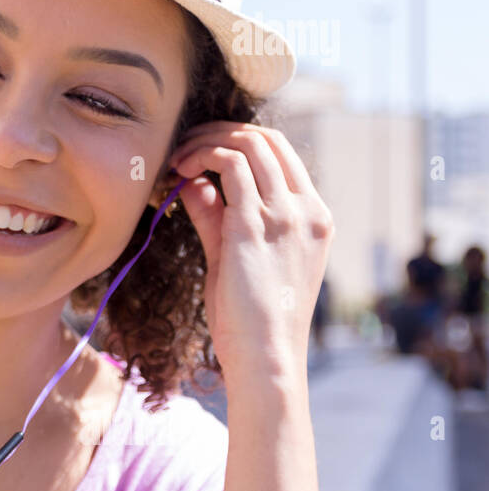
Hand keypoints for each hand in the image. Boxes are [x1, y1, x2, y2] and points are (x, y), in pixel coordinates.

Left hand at [167, 122, 334, 390]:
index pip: (281, 154)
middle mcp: (307, 210)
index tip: (201, 150)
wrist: (264, 357)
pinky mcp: (255, 224)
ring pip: (248, 143)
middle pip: (267, 139)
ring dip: (206, 141)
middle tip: (184, 145)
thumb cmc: (248, 318)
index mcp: (314, 217)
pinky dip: (201, 157)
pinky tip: (178, 173)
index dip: (239, 140)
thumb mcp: (234, 256)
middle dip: (220, 132)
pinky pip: (229, 164)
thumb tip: (194, 182)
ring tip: (176, 158)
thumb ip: (218, 215)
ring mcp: (285, 215)